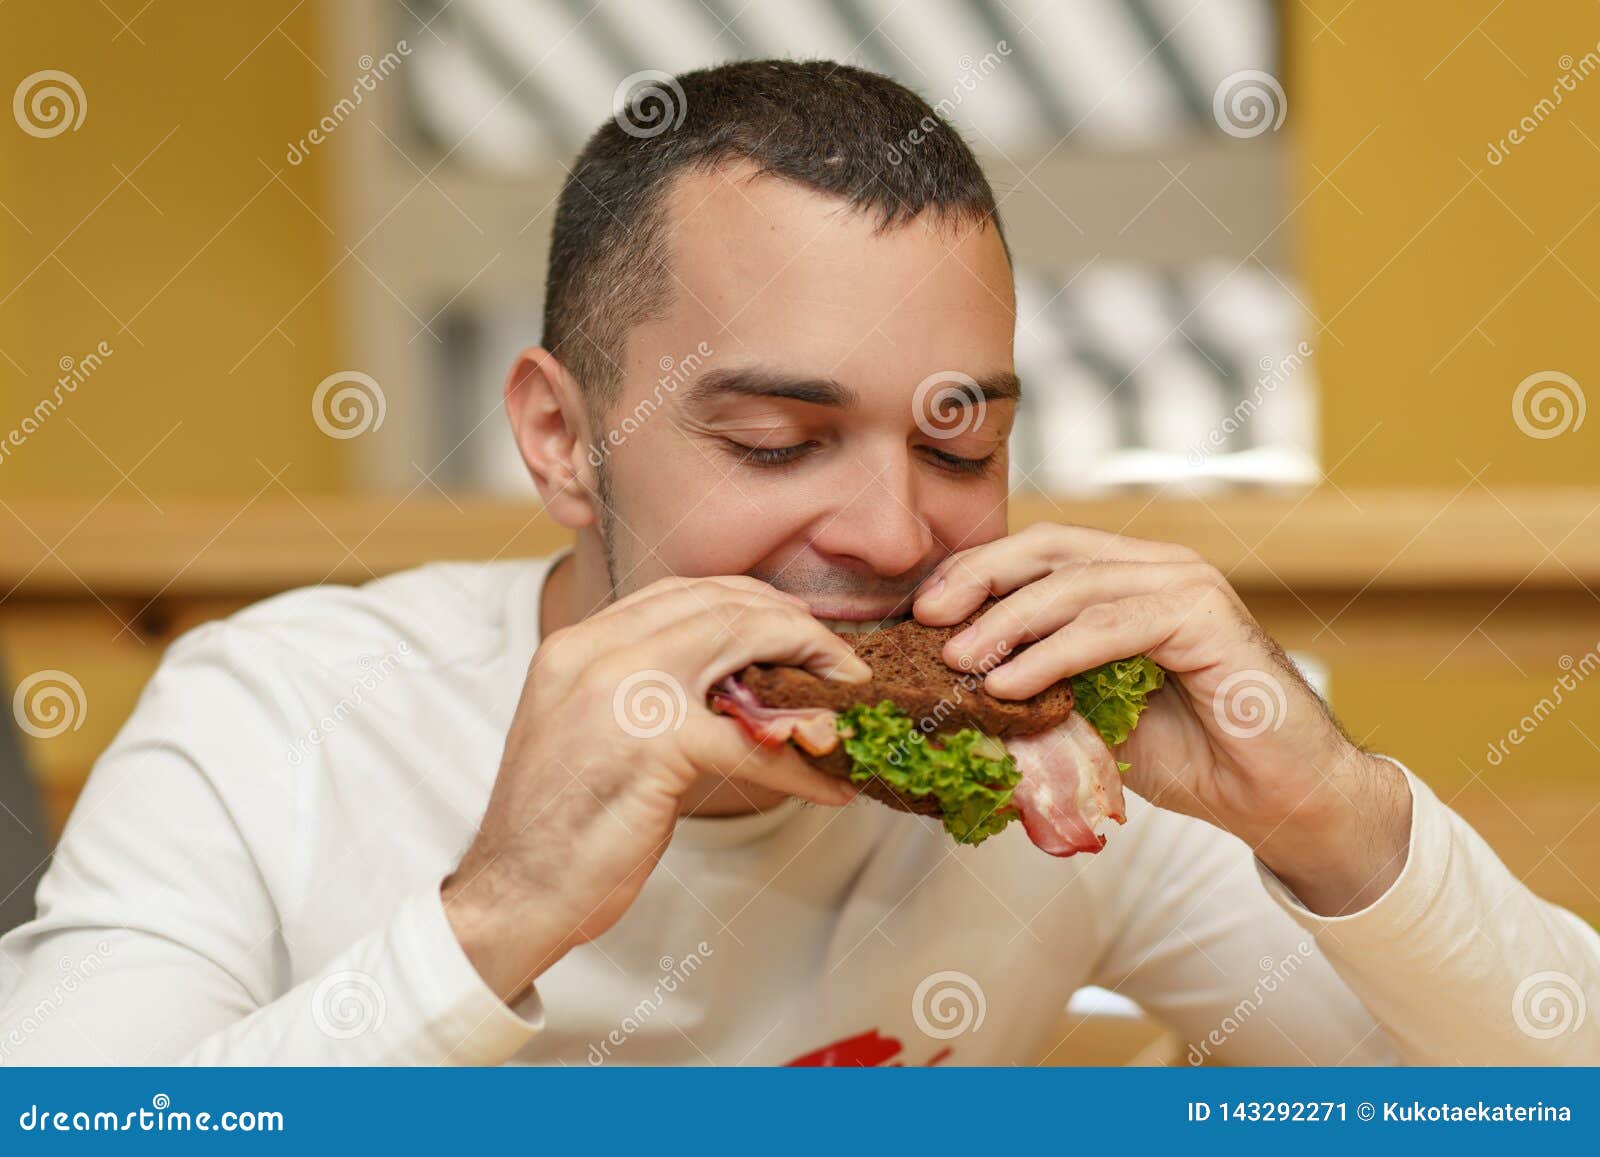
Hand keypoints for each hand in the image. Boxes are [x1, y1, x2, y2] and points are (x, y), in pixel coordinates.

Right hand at [442, 576, 869, 1001]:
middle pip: (724, 604)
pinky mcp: (653, 744)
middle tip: (843, 669)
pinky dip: (803, 764)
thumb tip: (737, 686)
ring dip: (812, 675)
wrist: (511, 896)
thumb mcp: (594, 731)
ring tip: (849, 709)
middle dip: (797, 630)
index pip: (685, 591)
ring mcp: (621, 690)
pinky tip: (830, 788)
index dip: (756, 605)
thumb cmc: (560, 827)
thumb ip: (647, 691)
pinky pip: (752, 742)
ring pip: (745, 643)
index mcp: (580, 642)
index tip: (800, 634)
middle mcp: (596, 650)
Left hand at [912, 522, 1410, 914]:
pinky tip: (1011, 684)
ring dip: (1008, 623)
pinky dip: (1054, 654)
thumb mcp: (1096, 715)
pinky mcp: (1208, 619)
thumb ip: (1045, 686)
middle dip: (980, 580)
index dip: (978, 571)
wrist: (1284, 800)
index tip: (922, 609)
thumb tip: (960, 683)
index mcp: (1132, 578)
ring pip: (1077, 586)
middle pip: (1052, 550)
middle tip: (926, 619)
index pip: (1042, 552)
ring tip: (960, 661)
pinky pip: (1113, 626)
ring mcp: (1188, 587)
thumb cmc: (1194, 757)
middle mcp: (1161, 568)